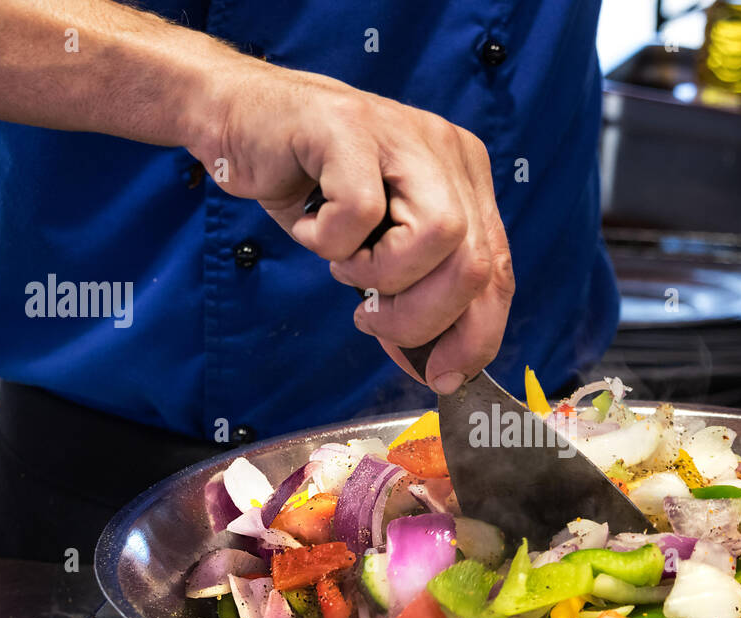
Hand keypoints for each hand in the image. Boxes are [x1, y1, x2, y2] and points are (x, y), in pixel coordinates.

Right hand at [190, 64, 513, 393]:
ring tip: (342, 263)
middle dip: (423, 318)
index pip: (499, 272)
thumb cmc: (309, 188)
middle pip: (477, 264)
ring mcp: (403, 135)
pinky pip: (359, 214)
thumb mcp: (376, 247)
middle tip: (372, 320)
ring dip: (380, 277)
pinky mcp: (350, 128)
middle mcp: (448, 153)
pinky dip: (328, 242)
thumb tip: (437, 368)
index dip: (474, 335)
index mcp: (466, 180)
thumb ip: (415, 294)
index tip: (441, 374)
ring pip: (438, 236)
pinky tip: (311, 225)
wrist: (241, 120)